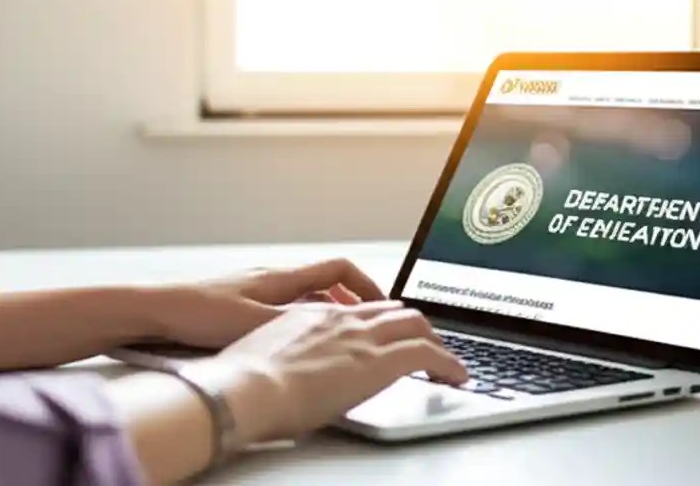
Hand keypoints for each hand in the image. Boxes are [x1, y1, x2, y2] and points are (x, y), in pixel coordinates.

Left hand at [149, 258, 388, 348]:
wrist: (154, 308)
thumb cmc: (199, 313)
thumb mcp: (256, 323)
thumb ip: (298, 325)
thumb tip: (338, 327)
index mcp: (282, 278)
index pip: (340, 269)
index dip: (368, 285)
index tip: (384, 305)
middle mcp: (272, 278)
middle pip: (325, 284)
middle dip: (352, 304)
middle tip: (368, 326)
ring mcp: (254, 289)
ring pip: (304, 298)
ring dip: (326, 314)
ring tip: (337, 338)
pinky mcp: (238, 304)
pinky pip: (282, 309)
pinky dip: (300, 322)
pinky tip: (293, 344)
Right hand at [203, 301, 467, 443]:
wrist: (248, 388)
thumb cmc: (243, 382)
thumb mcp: (261, 358)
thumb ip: (280, 358)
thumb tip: (278, 374)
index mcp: (311, 317)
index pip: (358, 310)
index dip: (380, 319)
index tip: (388, 330)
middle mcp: (341, 319)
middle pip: (392, 310)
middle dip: (414, 325)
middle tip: (427, 342)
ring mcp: (362, 337)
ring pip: (415, 325)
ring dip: (435, 342)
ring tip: (446, 360)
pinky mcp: (380, 361)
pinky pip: (428, 353)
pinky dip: (448, 363)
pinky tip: (457, 376)